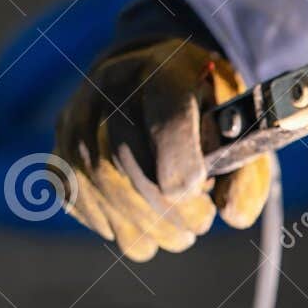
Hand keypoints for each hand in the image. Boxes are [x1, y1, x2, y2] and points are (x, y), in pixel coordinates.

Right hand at [54, 38, 273, 260]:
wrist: (154, 82)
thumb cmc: (205, 110)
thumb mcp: (240, 127)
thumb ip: (247, 172)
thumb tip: (232, 217)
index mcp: (164, 70)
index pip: (164, 114)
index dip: (180, 160)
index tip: (199, 193)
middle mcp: (109, 88)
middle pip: (122, 158)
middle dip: (165, 209)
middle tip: (197, 227)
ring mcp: (77, 119)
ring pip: (98, 184)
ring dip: (142, 226)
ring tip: (178, 236)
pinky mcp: (60, 149)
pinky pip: (77, 198)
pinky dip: (113, 224)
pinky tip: (142, 226)